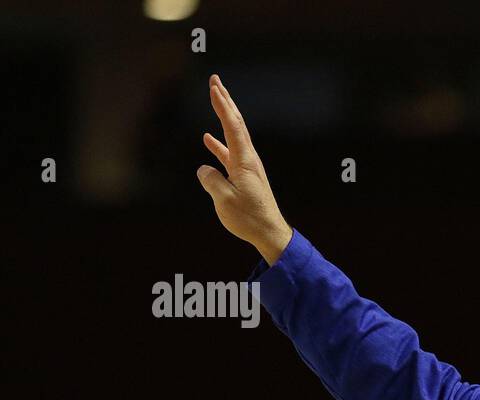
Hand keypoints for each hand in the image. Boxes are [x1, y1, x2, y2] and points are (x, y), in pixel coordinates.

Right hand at [196, 74, 292, 264]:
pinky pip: (229, 153)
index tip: (213, 86)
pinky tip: (208, 139)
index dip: (221, 104)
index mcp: (244, 161)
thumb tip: (204, 169)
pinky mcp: (245, 177)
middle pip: (236, 124)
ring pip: (233, 136)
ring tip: (215, 101)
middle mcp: (248, 160)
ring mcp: (247, 167)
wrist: (270, 233)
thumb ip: (211, 181)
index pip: (231, 125)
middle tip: (216, 80)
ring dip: (223, 117)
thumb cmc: (249, 218)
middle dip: (225, 101)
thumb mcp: (224, 200)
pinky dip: (218, 144)